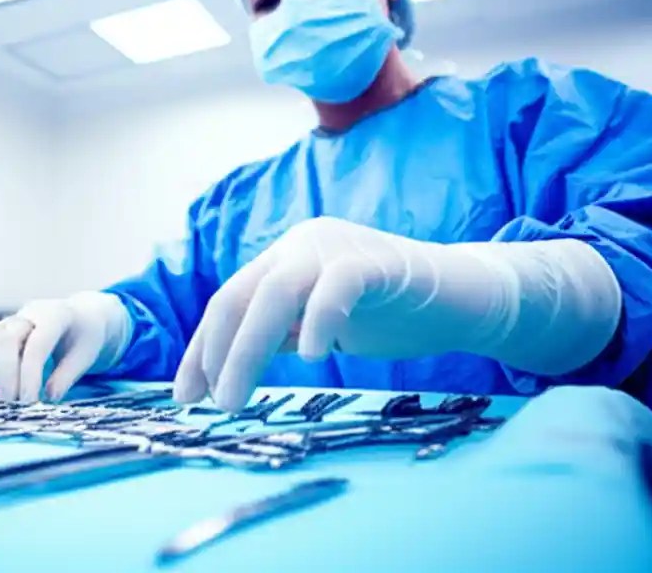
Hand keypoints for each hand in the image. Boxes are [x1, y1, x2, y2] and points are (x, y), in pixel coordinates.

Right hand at [0, 292, 129, 402]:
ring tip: (9, 395)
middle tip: (15, 402)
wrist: (81, 317)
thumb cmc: (85, 337)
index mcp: (57, 315)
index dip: (30, 375)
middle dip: (6, 374)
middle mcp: (31, 312)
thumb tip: (49, 397)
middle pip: (6, 339)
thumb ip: (67, 376)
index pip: (36, 345)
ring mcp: (14, 317)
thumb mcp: (86, 356)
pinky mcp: (2, 326)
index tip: (30, 401)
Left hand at [174, 217, 518, 410]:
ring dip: (247, 350)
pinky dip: (319, 320)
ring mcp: (338, 248)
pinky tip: (313, 357)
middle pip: (239, 297)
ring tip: (236, 398)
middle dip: (216, 354)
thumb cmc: (391, 315)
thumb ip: (280, 336)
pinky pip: (337, 285)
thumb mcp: (321, 328)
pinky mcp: (378, 261)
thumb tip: (224, 371)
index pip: (227, 301)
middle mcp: (302, 246)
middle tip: (210, 405)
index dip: (202, 349)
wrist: (466, 297)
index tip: (185, 396)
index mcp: (284, 259)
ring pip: (274, 293)